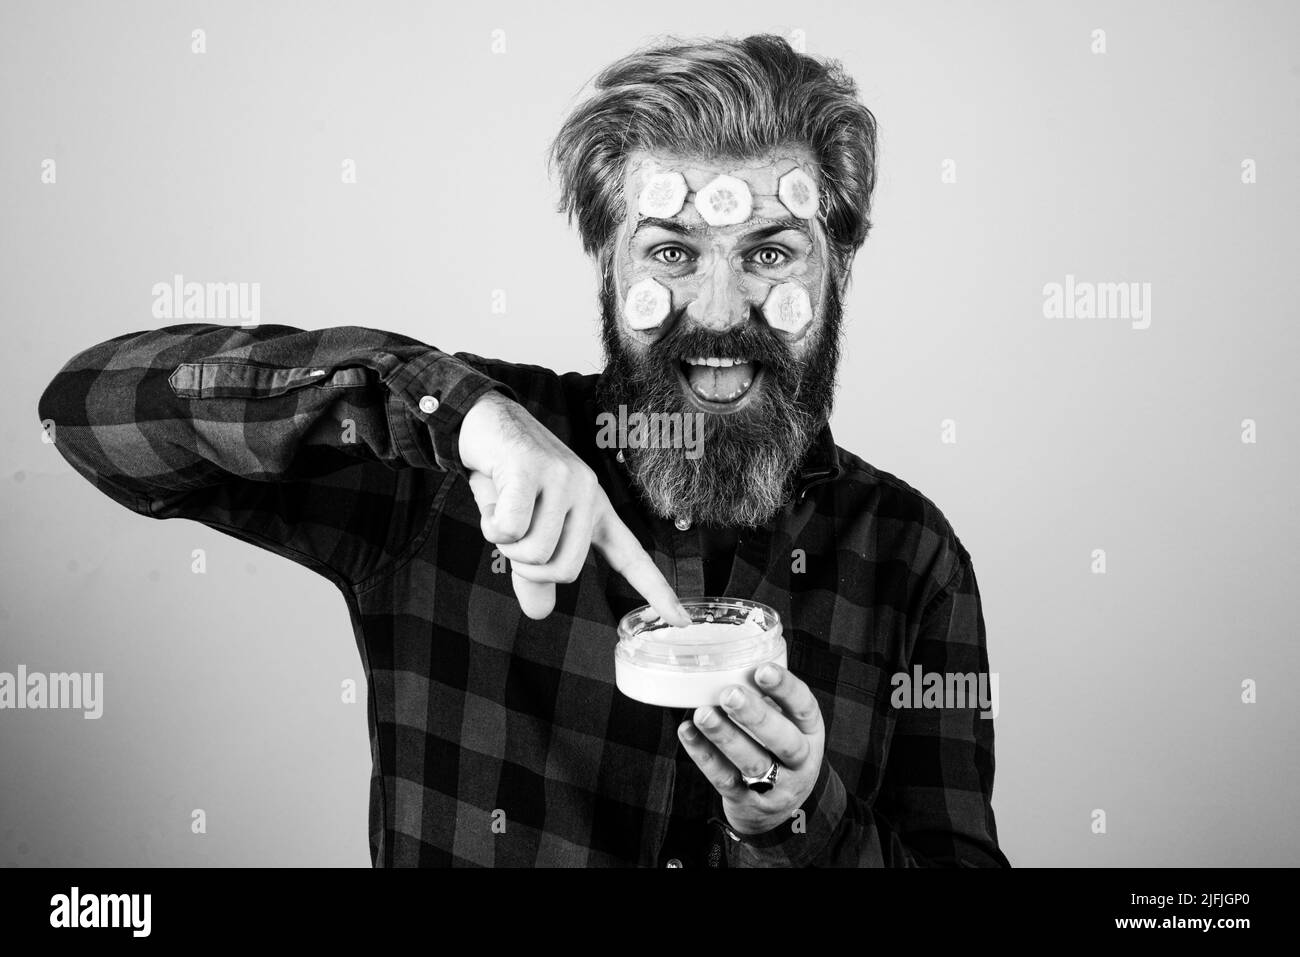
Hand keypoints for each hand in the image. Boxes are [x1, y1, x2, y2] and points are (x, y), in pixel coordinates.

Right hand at [458, 390, 688, 625]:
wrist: (485, 420)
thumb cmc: (508, 480)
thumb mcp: (524, 531)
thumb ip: (535, 572)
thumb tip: (539, 612)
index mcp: (595, 511)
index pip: (632, 558)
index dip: (657, 591)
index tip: (682, 622)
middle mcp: (589, 494)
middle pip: (565, 570)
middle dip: (527, 567)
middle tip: (512, 536)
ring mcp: (564, 479)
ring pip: (536, 552)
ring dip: (505, 543)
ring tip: (501, 511)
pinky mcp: (533, 468)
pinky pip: (511, 528)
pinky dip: (492, 525)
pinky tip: (492, 499)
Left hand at [678, 662, 824, 835]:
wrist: (777, 810)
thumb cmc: (776, 749)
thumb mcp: (787, 724)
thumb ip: (766, 697)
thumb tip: (726, 655)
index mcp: (809, 732)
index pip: (805, 707)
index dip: (785, 688)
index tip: (762, 670)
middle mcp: (800, 760)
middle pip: (784, 740)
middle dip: (756, 716)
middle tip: (730, 694)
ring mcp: (776, 786)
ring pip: (753, 762)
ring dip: (726, 736)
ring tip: (703, 714)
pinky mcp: (748, 802)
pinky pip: (725, 779)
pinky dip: (704, 755)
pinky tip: (688, 732)